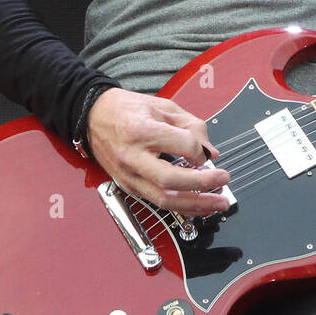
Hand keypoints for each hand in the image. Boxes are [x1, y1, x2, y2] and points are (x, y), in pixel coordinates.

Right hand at [86, 88, 230, 216]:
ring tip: (219, 202)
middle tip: (223, 179)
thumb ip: (191, 127)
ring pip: (164, 199)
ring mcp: (129, 176)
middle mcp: (132, 157)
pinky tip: (200, 206)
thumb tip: (210, 152)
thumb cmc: (125, 109)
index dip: (199, 150)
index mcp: (141, 131)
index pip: (180, 145)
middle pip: (171, 180)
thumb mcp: (162, 107)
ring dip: (196, 204)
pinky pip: (158, 202)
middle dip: (203, 184)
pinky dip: (182, 206)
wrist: (92, 117)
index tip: (205, 152)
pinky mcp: (129, 187)